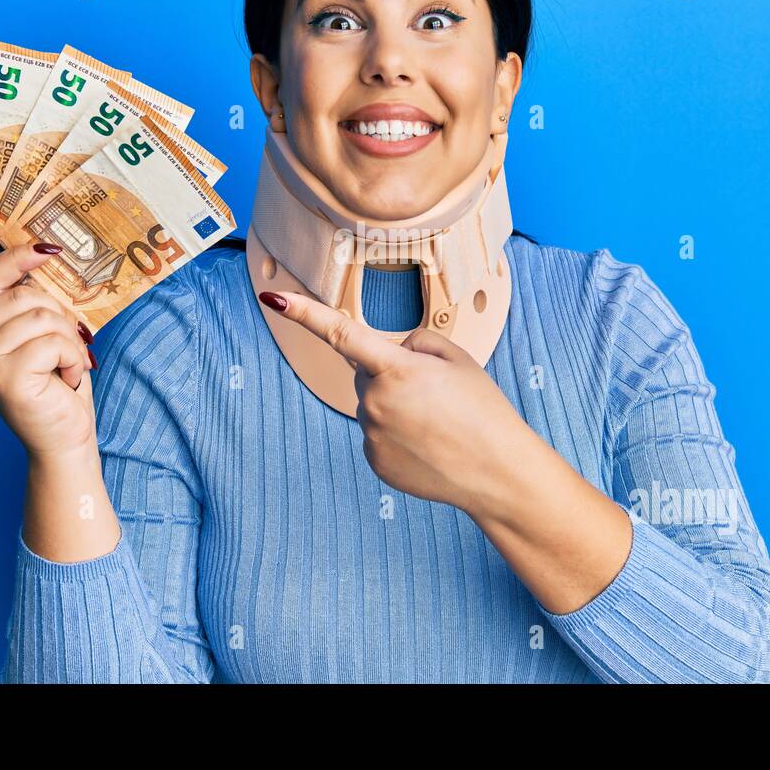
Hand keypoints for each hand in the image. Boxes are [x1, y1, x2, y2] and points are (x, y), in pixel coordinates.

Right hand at [0, 242, 98, 463]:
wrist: (63, 439)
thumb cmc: (56, 388)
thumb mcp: (42, 339)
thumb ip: (33, 308)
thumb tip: (46, 261)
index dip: (18, 258)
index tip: (48, 248)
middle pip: (25, 295)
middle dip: (60, 316)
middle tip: (70, 347)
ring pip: (41, 317)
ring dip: (69, 341)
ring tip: (67, 366)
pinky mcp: (4, 377)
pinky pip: (53, 343)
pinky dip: (72, 359)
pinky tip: (65, 380)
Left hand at [257, 289, 533, 513]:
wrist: (498, 472)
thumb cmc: (482, 409)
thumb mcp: (455, 358)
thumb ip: (413, 344)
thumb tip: (389, 356)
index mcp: (394, 368)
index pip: (340, 332)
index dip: (304, 312)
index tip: (272, 298)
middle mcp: (374, 402)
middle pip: (367, 374)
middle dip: (392, 375)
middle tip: (436, 395)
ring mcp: (371, 436)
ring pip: (373, 406)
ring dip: (397, 407)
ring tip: (437, 424)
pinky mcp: (374, 462)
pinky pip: (378, 435)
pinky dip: (398, 436)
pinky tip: (429, 445)